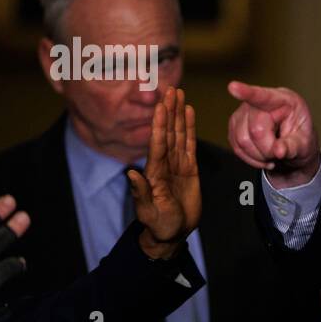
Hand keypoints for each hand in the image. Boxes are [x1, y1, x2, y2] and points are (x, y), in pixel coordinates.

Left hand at [127, 86, 199, 259]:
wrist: (172, 233)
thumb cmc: (158, 224)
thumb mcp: (147, 211)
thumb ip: (141, 192)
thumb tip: (131, 173)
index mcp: (153, 171)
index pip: (157, 143)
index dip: (159, 124)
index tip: (161, 105)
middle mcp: (164, 163)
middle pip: (167, 132)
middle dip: (169, 110)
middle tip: (170, 88)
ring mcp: (177, 165)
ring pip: (178, 134)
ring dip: (178, 114)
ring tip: (179, 93)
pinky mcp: (189, 169)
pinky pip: (189, 145)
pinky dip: (189, 128)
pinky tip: (189, 113)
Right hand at [226, 80, 320, 187]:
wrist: (293, 146)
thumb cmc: (301, 139)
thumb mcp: (305, 145)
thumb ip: (293, 147)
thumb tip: (278, 151)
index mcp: (284, 100)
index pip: (264, 96)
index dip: (247, 92)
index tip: (232, 87)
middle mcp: (260, 102)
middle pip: (255, 130)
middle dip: (267, 149)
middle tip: (279, 152)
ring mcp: (244, 112)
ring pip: (242, 140)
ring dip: (258, 155)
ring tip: (272, 152)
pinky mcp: (235, 125)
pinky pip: (236, 146)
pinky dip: (249, 157)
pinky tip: (262, 156)